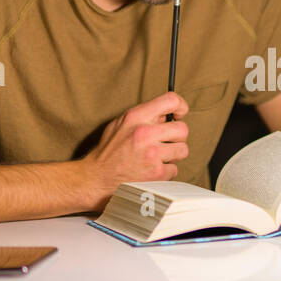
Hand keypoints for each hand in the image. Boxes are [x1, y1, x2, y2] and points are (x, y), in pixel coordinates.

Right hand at [82, 91, 188, 206]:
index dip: (181, 106)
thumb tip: (166, 115)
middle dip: (177, 137)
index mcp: (136, 117)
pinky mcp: (156, 173)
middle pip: (183, 129)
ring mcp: (152, 154)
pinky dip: (165, 172)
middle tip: (166, 142)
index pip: (171, 101)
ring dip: (173, 155)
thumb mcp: (120, 124)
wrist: (97, 179)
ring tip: (157, 158)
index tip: (179, 114)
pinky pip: (175, 169)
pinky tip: (151, 171)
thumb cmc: (109, 152)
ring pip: (182, 150)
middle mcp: (145, 133)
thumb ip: (143, 116)